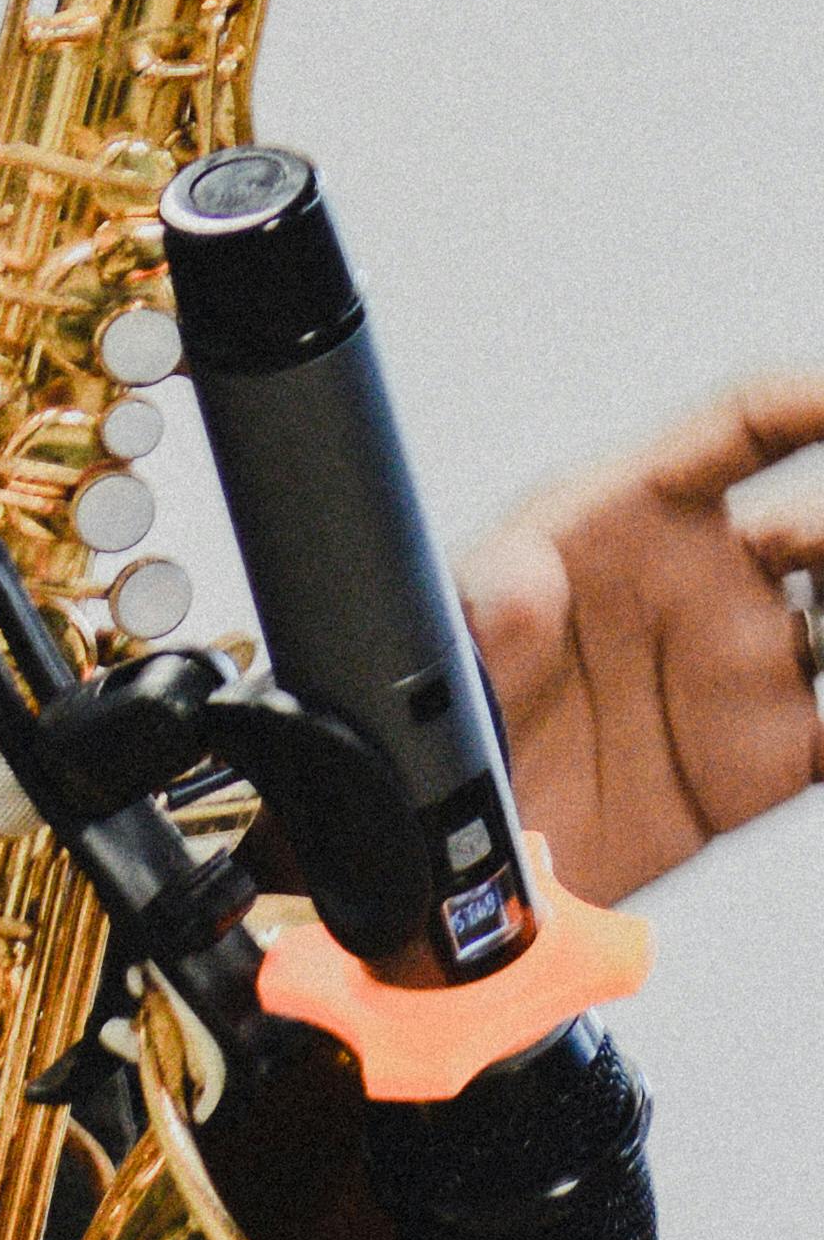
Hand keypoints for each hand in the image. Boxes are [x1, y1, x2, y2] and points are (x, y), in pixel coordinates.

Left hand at [459, 371, 823, 902]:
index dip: (814, 402)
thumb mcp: (452, 638)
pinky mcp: (771, 755)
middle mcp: (706, 577)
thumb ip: (491, 611)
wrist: (453, 836)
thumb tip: (523, 583)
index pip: (745, 429)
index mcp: (635, 513)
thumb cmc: (451, 696)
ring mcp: (747, 664)